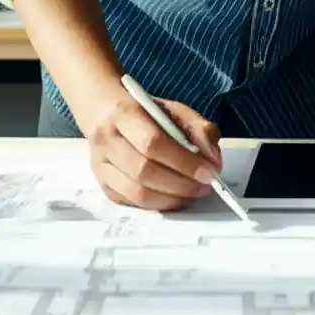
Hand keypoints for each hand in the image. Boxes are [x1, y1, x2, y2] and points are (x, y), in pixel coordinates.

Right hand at [77, 95, 222, 210]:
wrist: (103, 112)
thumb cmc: (143, 112)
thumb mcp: (174, 110)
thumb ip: (199, 130)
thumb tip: (213, 160)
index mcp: (124, 113)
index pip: (153, 143)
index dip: (184, 162)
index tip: (208, 172)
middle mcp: (106, 139)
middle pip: (144, 171)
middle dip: (181, 184)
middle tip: (204, 186)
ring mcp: (101, 165)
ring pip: (137, 193)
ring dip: (171, 198)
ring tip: (192, 193)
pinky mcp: (103, 184)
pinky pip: (133, 203)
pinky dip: (158, 204)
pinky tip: (173, 196)